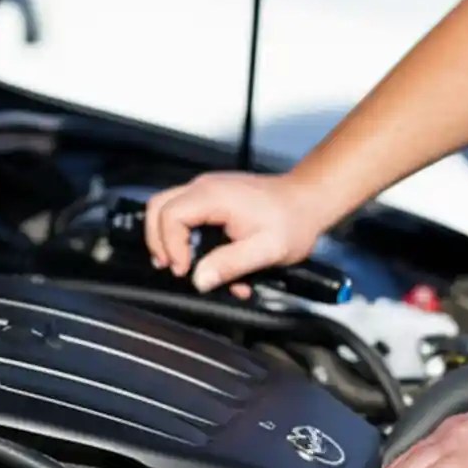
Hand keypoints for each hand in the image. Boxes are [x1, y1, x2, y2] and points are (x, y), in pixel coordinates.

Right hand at [144, 172, 324, 291]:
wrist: (309, 201)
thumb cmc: (293, 220)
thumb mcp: (266, 250)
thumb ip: (230, 265)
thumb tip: (199, 280)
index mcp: (214, 196)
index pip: (169, 216)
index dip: (170, 246)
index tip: (185, 270)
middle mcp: (206, 187)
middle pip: (158, 207)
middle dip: (158, 241)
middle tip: (174, 267)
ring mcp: (208, 190)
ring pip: (168, 209)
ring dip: (170, 240)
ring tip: (184, 265)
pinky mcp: (214, 198)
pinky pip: (188, 214)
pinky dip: (188, 238)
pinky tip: (209, 260)